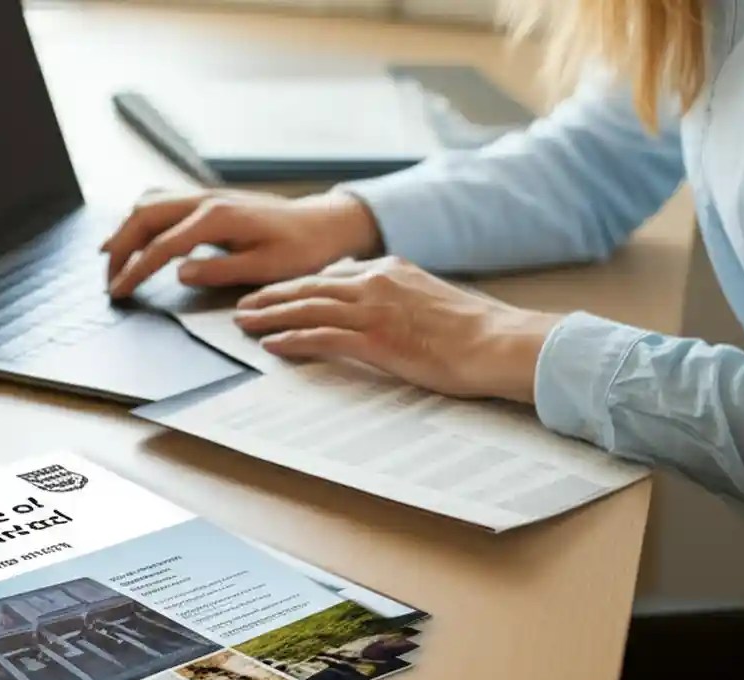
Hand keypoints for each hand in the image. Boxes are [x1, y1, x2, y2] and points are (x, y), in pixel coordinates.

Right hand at [102, 189, 381, 298]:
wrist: (323, 223)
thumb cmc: (301, 249)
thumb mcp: (267, 267)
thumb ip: (220, 270)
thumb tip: (178, 272)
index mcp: (218, 218)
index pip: (163, 245)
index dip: (136, 270)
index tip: (119, 291)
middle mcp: (206, 199)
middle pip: (144, 216)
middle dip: (120, 248)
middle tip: (110, 281)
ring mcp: (205, 195)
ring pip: (149, 203)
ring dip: (126, 230)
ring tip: (111, 259)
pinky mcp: (207, 199)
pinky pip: (162, 201)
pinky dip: (141, 219)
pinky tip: (135, 236)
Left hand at [234, 257, 563, 402]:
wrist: (499, 343)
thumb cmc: (473, 329)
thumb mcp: (429, 298)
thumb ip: (397, 295)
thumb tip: (375, 303)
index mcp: (390, 270)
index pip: (331, 274)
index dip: (297, 284)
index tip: (275, 291)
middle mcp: (376, 283)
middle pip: (309, 286)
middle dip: (272, 295)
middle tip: (245, 304)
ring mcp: (374, 311)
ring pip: (308, 308)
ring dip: (270, 315)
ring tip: (245, 322)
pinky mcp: (376, 340)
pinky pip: (322, 337)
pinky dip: (292, 339)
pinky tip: (272, 345)